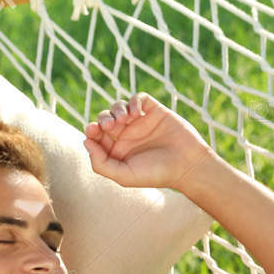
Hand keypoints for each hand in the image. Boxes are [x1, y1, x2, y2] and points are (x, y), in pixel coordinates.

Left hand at [82, 92, 213, 189]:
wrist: (187, 166)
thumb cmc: (156, 174)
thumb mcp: (124, 176)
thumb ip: (101, 163)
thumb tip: (86, 141)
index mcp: (117, 150)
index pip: (96, 136)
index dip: (91, 130)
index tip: (93, 132)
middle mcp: (126, 135)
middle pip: (104, 118)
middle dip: (102, 118)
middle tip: (109, 125)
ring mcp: (140, 122)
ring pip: (118, 106)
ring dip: (116, 109)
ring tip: (125, 120)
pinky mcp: (154, 111)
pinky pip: (138, 98)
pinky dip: (134, 102)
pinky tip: (137, 114)